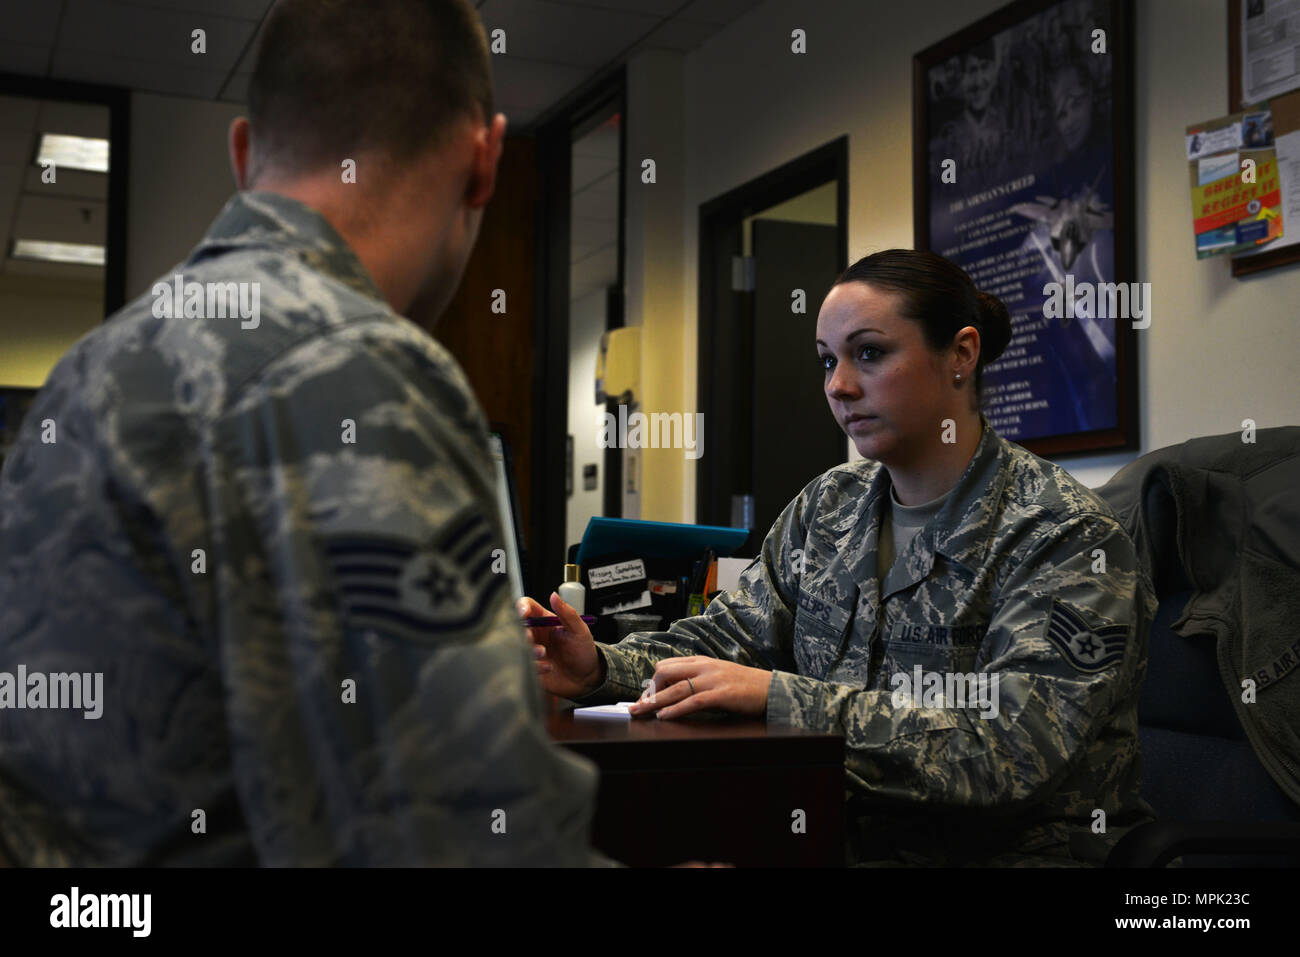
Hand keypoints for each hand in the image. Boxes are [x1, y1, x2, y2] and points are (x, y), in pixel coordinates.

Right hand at [518, 592, 602, 699]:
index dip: (521, 607)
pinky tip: (548, 667)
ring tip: (544, 653)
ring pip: (517, 646)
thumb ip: (567, 613)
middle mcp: (535, 635)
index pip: (526, 607)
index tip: (524, 613)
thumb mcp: (579, 631)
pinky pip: (523, 664)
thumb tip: (554, 595)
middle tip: (531, 638)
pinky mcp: (530, 667)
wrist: (585, 679)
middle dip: (522, 632)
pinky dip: (534, 665)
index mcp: (544, 621)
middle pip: (516, 626)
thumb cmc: (583, 652)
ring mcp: (531, 651)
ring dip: (529, 649)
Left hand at [628, 656, 771, 719]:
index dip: (652, 683)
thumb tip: (674, 693)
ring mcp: (713, 679)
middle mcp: (705, 667)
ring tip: (641, 712)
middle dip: (648, 691)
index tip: (644, 698)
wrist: (771, 689)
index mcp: (702, 661)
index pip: (667, 666)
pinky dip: (675, 709)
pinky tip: (664, 716)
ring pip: (675, 688)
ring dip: (654, 702)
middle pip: (666, 673)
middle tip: (637, 707)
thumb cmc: (744, 686)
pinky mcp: (722, 694)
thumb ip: (698, 679)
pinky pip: (693, 701)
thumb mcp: (717, 676)